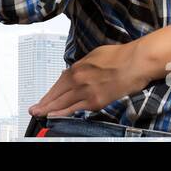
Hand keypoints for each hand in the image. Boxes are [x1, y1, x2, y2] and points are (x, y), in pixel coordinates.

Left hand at [27, 43, 154, 117]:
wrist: (137, 61)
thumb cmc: (121, 56)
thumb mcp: (96, 55)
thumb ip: (83, 66)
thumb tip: (75, 72)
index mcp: (78, 67)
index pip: (58, 82)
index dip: (49, 92)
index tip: (42, 98)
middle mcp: (79, 78)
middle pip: (56, 94)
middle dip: (43, 103)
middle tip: (33, 109)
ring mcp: (86, 90)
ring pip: (62, 102)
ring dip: (48, 109)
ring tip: (39, 114)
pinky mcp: (96, 101)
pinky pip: (75, 109)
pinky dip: (62, 113)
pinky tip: (53, 115)